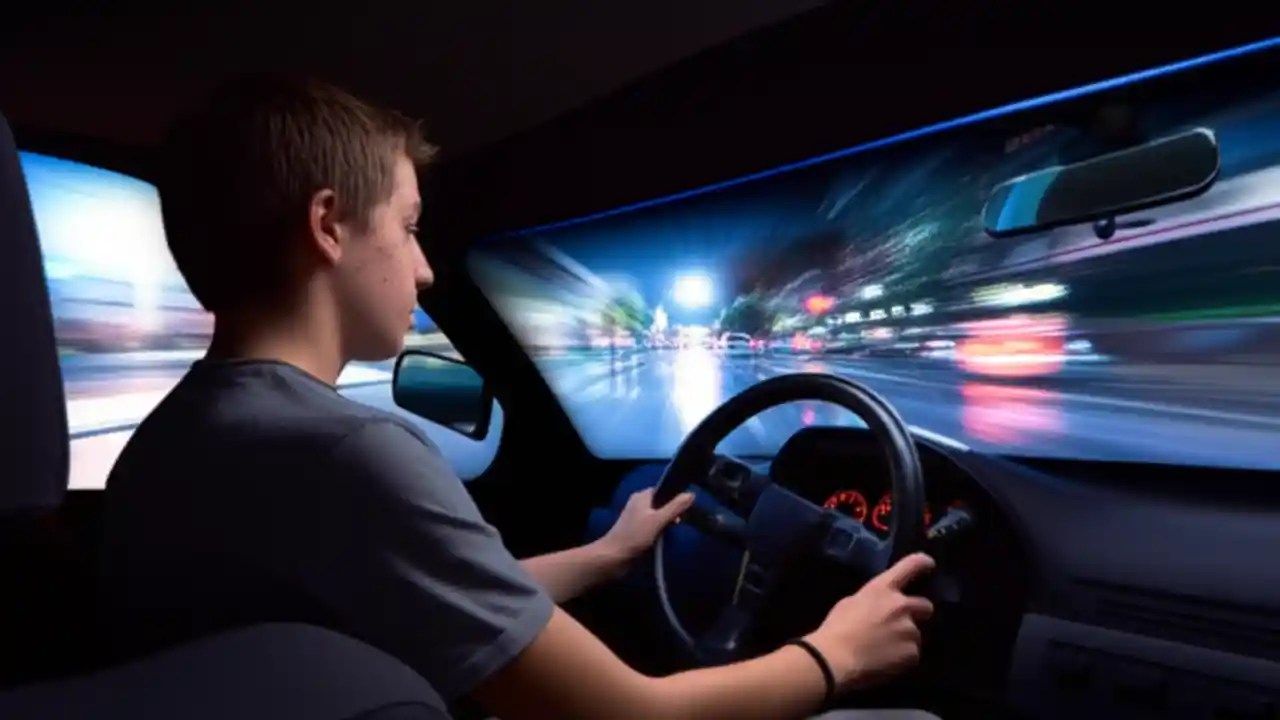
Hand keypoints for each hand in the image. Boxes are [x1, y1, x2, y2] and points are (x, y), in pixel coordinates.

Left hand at [597, 488, 694, 567]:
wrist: (613, 557)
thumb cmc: (635, 536)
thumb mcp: (658, 520)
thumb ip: (675, 507)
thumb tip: (692, 494)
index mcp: (642, 496)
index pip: (663, 489)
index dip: (675, 496)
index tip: (687, 507)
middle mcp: (639, 504)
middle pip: (662, 503)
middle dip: (672, 512)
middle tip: (682, 522)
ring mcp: (637, 518)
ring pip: (658, 516)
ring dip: (667, 523)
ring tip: (674, 531)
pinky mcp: (636, 531)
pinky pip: (653, 527)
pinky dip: (660, 531)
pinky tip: (665, 539)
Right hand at [804, 552, 935, 691]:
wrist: (835, 660)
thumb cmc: (836, 629)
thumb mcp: (850, 604)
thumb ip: (872, 601)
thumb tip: (880, 607)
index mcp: (883, 589)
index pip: (911, 566)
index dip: (923, 563)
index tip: (928, 564)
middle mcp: (901, 606)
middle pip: (925, 606)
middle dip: (918, 614)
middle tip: (901, 625)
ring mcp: (909, 630)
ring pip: (916, 634)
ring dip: (906, 640)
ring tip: (886, 651)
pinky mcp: (912, 653)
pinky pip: (912, 655)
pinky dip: (903, 659)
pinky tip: (886, 663)